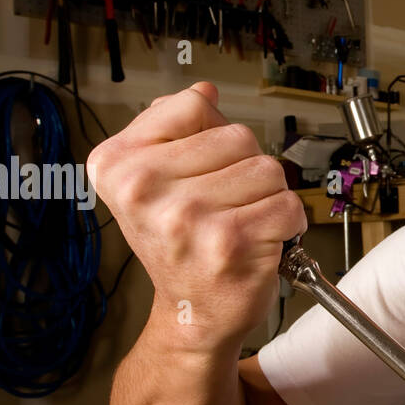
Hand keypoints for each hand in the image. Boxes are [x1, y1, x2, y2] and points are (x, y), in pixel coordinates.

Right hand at [86, 82, 306, 349]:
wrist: (192, 314)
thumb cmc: (178, 247)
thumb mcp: (155, 181)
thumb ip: (176, 130)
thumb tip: (204, 89)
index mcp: (117, 164)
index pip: (193, 104)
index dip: (212, 133)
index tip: (200, 168)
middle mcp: (144, 189)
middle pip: (238, 136)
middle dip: (245, 168)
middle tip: (223, 206)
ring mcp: (187, 216)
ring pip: (267, 169)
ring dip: (266, 197)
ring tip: (240, 223)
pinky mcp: (231, 242)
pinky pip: (287, 204)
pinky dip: (287, 223)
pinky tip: (261, 240)